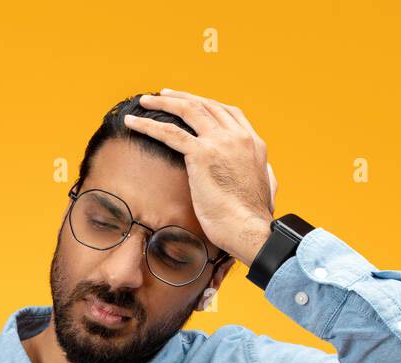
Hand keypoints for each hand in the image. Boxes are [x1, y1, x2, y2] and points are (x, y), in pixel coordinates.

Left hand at [124, 88, 277, 265]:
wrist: (249, 230)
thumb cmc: (253, 219)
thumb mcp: (267, 189)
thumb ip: (266, 174)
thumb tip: (267, 172)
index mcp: (254, 144)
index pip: (228, 112)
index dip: (207, 104)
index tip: (190, 102)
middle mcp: (238, 137)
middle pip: (206, 105)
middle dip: (181, 97)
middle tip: (162, 95)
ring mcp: (221, 142)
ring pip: (187, 110)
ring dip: (163, 103)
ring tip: (144, 102)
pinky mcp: (202, 154)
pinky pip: (169, 133)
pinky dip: (148, 125)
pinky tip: (132, 123)